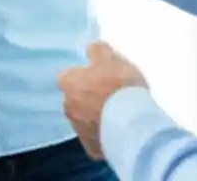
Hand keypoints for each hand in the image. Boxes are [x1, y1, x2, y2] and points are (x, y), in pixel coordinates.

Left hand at [58, 41, 148, 159]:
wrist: (129, 123)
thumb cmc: (118, 85)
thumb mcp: (110, 58)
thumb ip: (98, 50)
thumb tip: (90, 48)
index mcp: (69, 84)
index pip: (67, 76)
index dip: (80, 75)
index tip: (95, 75)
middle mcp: (68, 107)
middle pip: (74, 99)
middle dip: (86, 97)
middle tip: (108, 95)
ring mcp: (78, 129)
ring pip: (83, 120)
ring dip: (94, 116)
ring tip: (115, 114)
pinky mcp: (91, 148)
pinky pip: (95, 138)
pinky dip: (103, 134)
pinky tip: (117, 131)